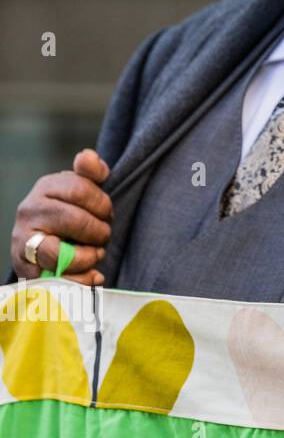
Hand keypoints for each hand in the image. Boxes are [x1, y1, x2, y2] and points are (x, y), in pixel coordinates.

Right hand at [10, 149, 111, 284]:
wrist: (45, 239)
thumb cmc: (73, 209)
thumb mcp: (84, 186)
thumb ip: (91, 171)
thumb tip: (87, 156)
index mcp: (47, 186)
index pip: (80, 190)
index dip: (102, 205)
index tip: (107, 213)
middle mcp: (29, 210)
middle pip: (73, 220)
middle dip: (98, 231)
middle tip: (104, 236)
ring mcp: (22, 240)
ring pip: (57, 253)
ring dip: (87, 257)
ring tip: (95, 254)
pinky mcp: (24, 268)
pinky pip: (54, 279)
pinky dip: (80, 281)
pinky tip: (94, 276)